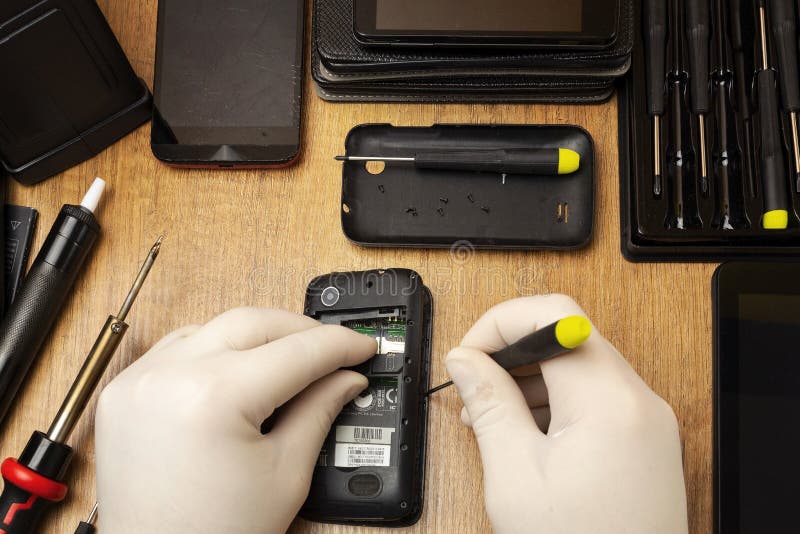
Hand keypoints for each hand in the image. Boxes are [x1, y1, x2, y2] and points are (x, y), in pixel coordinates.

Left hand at [95, 308, 376, 533]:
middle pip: (253, 322)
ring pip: (214, 326)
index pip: (296, 351)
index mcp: (212, 399)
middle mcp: (168, 378)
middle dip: (300, 331)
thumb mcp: (285, 474)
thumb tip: (346, 377)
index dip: (339, 345)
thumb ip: (319, 411)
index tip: (363, 346)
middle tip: (333, 351)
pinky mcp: (124, 391)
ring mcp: (139, 381)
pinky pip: (177, 347)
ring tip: (289, 361)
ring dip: (257, 336)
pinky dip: (214, 348)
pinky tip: (239, 368)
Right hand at [446, 295, 687, 533]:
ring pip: (580, 364)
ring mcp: (647, 420)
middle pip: (568, 336)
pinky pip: (595, 395)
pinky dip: (556, 400)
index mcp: (608, 401)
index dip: (502, 322)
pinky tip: (527, 434)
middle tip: (475, 385)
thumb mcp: (516, 476)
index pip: (555, 314)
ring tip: (494, 418)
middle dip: (511, 351)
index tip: (470, 352)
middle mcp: (638, 400)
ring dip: (531, 377)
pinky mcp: (645, 439)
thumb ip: (489, 405)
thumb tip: (466, 360)